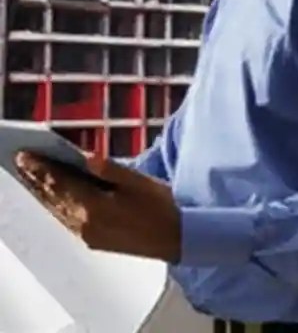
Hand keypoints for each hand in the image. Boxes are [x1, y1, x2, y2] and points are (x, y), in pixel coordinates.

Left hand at [14, 151, 181, 262]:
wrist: (178, 239)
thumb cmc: (163, 208)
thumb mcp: (140, 182)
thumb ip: (110, 170)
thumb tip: (87, 157)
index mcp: (95, 207)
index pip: (60, 182)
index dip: (41, 167)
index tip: (25, 155)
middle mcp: (84, 224)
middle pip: (53, 197)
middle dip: (37, 179)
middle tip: (21, 162)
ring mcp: (87, 235)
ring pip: (57, 210)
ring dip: (44, 193)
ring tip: (33, 177)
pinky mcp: (93, 241)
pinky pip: (66, 220)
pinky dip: (56, 205)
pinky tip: (55, 198)